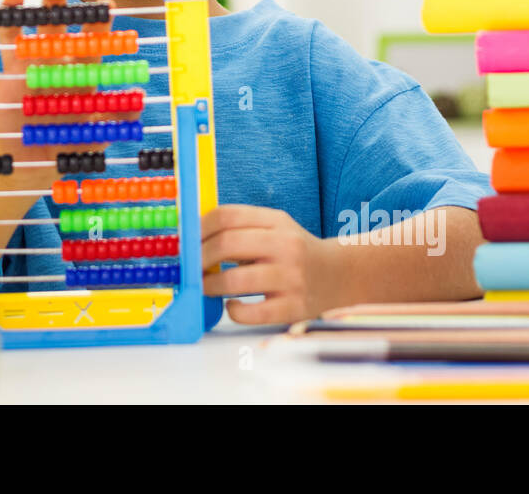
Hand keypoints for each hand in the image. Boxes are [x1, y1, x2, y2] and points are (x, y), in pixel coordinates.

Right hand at [0, 0, 132, 190]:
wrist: (28, 168)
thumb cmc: (64, 146)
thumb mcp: (92, 137)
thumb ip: (116, 120)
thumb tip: (138, 99)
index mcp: (73, 74)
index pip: (87, 40)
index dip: (96, 23)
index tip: (106, 4)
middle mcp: (46, 67)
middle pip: (50, 29)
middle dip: (53, 7)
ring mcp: (17, 75)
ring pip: (13, 37)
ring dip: (11, 17)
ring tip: (11, 0)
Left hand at [200, 204, 342, 325]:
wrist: (341, 275)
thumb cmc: (295, 251)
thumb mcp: (276, 227)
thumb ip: (242, 227)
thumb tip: (194, 235)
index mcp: (277, 221)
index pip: (228, 216)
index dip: (200, 227)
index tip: (187, 240)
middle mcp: (286, 246)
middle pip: (227, 244)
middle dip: (200, 257)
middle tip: (191, 267)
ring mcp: (291, 278)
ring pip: (236, 281)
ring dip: (211, 285)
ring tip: (206, 287)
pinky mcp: (294, 307)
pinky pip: (253, 313)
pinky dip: (234, 311)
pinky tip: (232, 306)